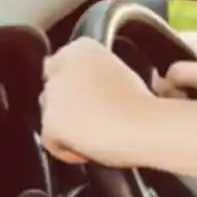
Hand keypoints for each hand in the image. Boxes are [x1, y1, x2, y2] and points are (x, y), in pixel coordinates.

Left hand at [40, 38, 159, 166]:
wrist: (146, 125)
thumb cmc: (143, 104)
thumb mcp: (120, 74)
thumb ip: (95, 74)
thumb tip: (85, 89)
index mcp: (83, 47)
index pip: (59, 62)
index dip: (73, 83)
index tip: (88, 95)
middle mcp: (63, 65)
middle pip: (52, 89)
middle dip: (67, 103)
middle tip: (94, 115)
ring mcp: (54, 94)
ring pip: (50, 114)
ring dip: (67, 124)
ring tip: (95, 133)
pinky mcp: (50, 122)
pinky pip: (52, 141)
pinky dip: (67, 149)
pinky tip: (90, 149)